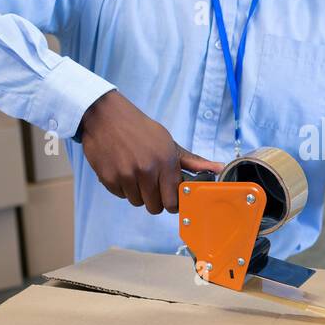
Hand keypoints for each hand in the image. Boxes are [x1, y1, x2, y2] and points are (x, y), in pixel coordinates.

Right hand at [77, 90, 222, 214]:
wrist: (106, 117)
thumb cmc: (141, 130)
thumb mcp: (169, 143)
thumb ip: (193, 161)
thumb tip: (218, 168)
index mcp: (165, 162)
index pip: (173, 202)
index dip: (173, 202)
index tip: (171, 197)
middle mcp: (147, 171)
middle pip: (155, 207)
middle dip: (156, 199)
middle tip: (152, 183)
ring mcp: (126, 176)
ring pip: (137, 202)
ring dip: (138, 193)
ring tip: (136, 172)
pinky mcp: (109, 178)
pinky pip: (121, 196)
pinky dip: (123, 188)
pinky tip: (123, 170)